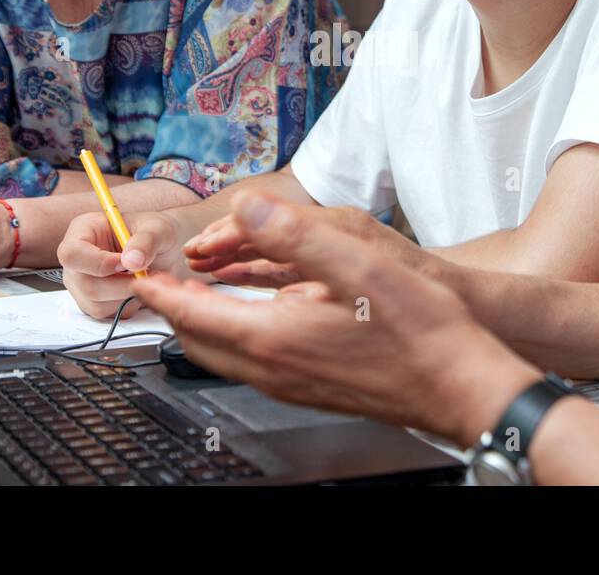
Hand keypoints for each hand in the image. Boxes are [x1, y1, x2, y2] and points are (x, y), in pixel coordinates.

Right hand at [57, 208, 206, 318]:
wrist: (165, 250)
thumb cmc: (155, 232)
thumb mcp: (158, 228)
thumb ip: (146, 240)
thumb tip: (131, 261)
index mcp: (83, 231)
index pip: (72, 253)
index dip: (97, 263)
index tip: (124, 264)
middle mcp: (78, 260)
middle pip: (85, 283)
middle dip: (120, 284)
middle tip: (145, 273)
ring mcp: (82, 284)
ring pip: (97, 304)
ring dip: (127, 296)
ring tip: (144, 277)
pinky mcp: (94, 303)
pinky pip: (108, 315)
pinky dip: (129, 305)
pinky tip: (139, 287)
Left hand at [132, 191, 541, 445]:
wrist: (459, 386)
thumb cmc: (420, 330)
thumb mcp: (359, 265)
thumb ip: (296, 235)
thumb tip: (245, 208)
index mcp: (273, 337)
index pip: (191, 314)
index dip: (160, 290)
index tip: (139, 272)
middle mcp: (272, 369)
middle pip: (197, 340)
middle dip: (173, 307)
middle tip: (159, 279)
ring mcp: (290, 385)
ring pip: (222, 355)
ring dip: (202, 321)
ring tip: (197, 291)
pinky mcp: (309, 389)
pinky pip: (250, 362)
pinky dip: (233, 334)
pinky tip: (252, 315)